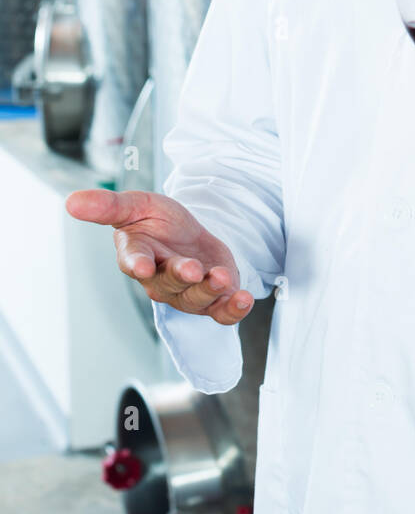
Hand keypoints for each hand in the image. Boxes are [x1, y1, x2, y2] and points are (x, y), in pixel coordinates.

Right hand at [65, 188, 253, 323]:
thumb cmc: (156, 220)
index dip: (137, 264)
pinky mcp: (212, 297)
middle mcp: (160, 279)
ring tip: (223, 278)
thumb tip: (71, 200)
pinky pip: (220, 312)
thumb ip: (108, 205)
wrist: (187, 232)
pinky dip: (233, 310)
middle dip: (181, 276)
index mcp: (137, 255)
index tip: (142, 265)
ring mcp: (186, 292)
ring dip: (211, 291)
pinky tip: (243, 299)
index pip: (133, 261)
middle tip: (193, 269)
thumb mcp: (136, 203)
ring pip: (196, 299)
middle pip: (168, 283)